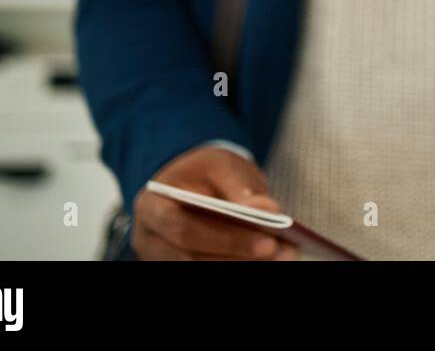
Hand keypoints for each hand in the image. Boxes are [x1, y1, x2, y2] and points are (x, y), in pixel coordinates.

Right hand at [132, 146, 297, 259]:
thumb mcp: (222, 165)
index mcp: (153, 205)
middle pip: (192, 257)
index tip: (268, 240)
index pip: (184, 229)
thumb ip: (242, 187)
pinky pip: (207, 268)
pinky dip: (238, 264)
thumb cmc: (204, 172)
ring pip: (200, 268)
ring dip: (242, 264)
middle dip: (239, 255)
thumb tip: (269, 210)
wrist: (189, 180)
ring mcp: (162, 257)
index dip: (226, 239)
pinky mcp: (178, 263)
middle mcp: (151, 238)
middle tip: (279, 251)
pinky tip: (267, 259)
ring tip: (283, 255)